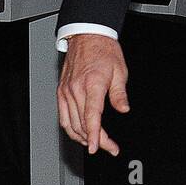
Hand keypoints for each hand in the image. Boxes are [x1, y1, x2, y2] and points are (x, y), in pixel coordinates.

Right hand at [57, 34, 129, 154]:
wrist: (87, 36)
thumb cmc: (104, 51)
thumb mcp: (120, 70)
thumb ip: (120, 94)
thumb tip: (124, 109)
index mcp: (92, 84)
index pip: (92, 116)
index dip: (95, 135)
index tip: (98, 148)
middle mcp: (76, 89)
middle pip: (83, 124)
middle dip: (96, 140)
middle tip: (110, 147)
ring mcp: (66, 91)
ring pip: (71, 124)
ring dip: (82, 137)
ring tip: (96, 143)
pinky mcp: (61, 91)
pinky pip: (63, 116)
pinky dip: (71, 129)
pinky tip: (80, 133)